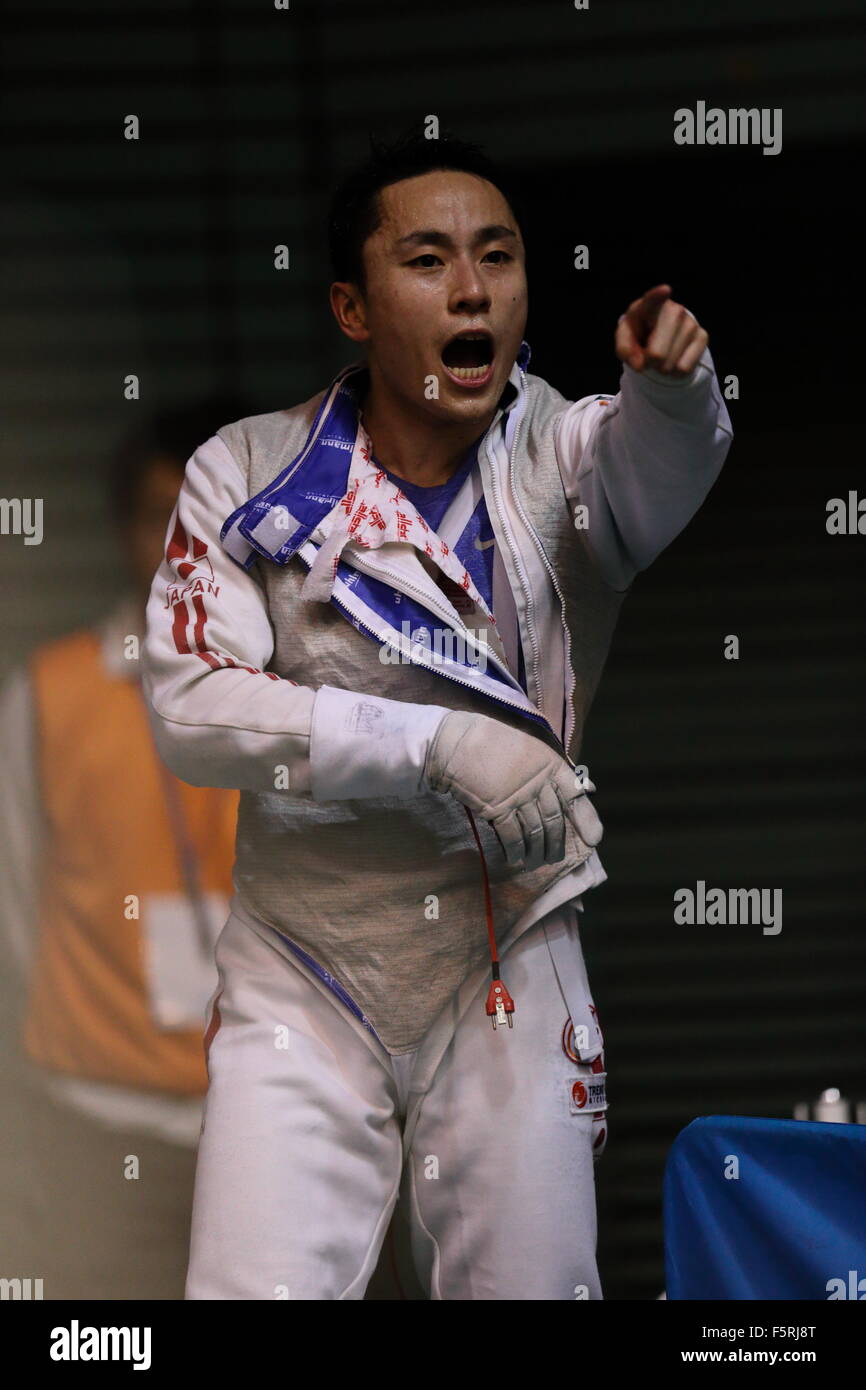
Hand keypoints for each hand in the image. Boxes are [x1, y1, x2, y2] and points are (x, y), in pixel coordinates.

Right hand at [425, 711, 602, 871]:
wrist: (454, 742)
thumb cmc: (490, 740)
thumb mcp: (530, 745)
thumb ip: (556, 769)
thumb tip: (589, 787)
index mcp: (549, 763)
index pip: (575, 794)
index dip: (586, 818)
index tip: (594, 839)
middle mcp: (538, 781)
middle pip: (554, 819)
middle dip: (556, 843)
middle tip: (555, 859)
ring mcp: (518, 796)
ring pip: (535, 832)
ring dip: (536, 852)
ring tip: (535, 863)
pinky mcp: (496, 808)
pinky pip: (512, 836)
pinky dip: (515, 850)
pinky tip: (514, 858)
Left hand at [615, 284, 708, 377]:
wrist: (658, 336)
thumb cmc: (639, 334)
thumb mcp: (625, 340)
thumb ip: (625, 350)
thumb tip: (640, 365)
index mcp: (650, 306)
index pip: (653, 300)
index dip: (658, 296)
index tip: (665, 290)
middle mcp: (674, 310)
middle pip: (657, 354)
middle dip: (649, 363)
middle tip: (648, 356)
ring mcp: (691, 323)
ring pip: (672, 365)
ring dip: (662, 368)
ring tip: (661, 355)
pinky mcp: (702, 336)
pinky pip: (684, 368)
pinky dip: (675, 372)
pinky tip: (673, 359)